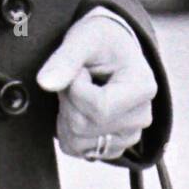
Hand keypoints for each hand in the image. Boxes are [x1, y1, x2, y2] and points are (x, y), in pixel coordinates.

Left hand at [37, 9, 155, 162]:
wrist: (111, 48)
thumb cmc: (101, 41)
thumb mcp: (83, 39)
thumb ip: (65, 59)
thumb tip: (45, 83)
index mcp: (143, 87)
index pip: (99, 108)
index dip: (75, 89)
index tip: (79, 70)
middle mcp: (141, 116)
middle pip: (85, 126)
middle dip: (68, 100)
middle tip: (76, 78)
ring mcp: (129, 135)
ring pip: (78, 142)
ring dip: (66, 115)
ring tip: (79, 91)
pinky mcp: (114, 146)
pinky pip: (77, 150)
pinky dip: (68, 129)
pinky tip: (79, 107)